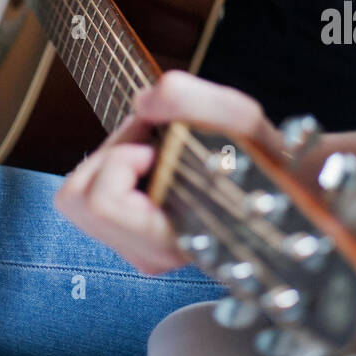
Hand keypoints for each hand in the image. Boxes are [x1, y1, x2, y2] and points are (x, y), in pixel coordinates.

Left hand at [55, 71, 286, 274]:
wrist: (279, 188)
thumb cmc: (260, 158)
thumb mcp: (238, 117)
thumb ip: (192, 99)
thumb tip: (143, 102)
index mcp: (170, 241)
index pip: (101, 200)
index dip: (122, 158)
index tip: (159, 149)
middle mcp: (149, 256)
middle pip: (75, 196)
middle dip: (109, 155)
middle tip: (150, 144)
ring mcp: (136, 250)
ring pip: (75, 196)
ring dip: (108, 160)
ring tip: (151, 151)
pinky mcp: (129, 236)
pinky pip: (90, 194)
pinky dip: (112, 167)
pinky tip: (149, 161)